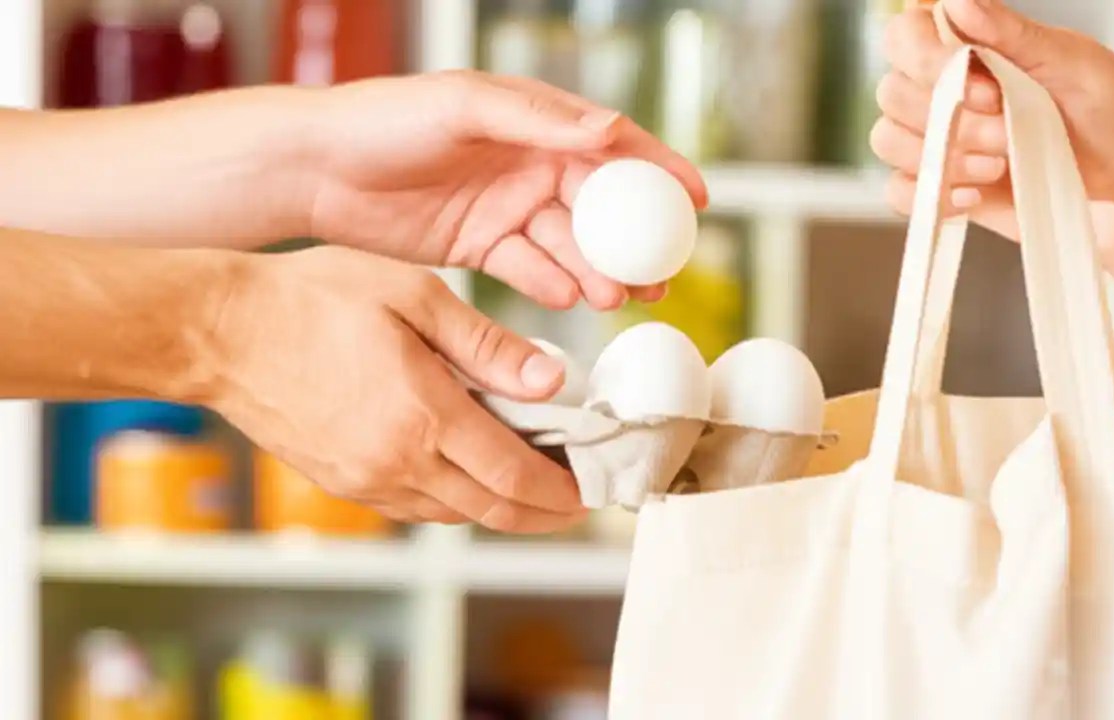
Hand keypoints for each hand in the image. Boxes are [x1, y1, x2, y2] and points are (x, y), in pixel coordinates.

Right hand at [205, 245, 585, 532]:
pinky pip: (417, 507)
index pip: (516, 476)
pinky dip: (457, 500)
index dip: (562, 492)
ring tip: (533, 485)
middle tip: (577, 503)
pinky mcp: (342, 484)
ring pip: (457, 515)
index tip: (591, 489)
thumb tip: (551, 380)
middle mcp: (397, 463)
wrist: (220, 332)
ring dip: (502, 509)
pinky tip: (470, 474)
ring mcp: (366, 481)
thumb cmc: (313, 299)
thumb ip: (488, 345)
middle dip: (545, 513)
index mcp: (424, 417)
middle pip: (494, 511)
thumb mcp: (413, 297)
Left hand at [304, 70, 708, 310]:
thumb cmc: (383, 120)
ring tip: (616, 297)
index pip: (612, 145)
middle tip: (660, 275)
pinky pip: (528, 268)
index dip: (660, 170)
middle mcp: (527, 163)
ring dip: (596, 270)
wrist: (316, 168)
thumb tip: (611, 128)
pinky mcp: (480, 245)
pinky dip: (549, 282)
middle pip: (600, 206)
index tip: (696, 201)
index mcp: (533, 121)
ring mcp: (505, 207)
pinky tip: (566, 297)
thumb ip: (538, 119)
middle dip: (634, 241)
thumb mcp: (463, 107)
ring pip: (569, 244)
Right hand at [873, 0, 1113, 227]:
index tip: (985, 86)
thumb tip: (953, 0)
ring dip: (944, 158)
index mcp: (971, 45)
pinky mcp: (940, 188)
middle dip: (949, 121)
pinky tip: (975, 195)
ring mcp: (938, 140)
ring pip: (888, 141)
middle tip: (1007, 132)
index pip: (905, 34)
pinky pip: (898, 191)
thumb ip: (1011, 33)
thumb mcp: (1073, 63)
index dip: (927, 59)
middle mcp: (943, 89)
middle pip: (891, 93)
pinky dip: (931, 196)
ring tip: (999, 167)